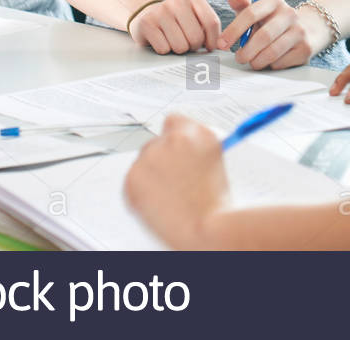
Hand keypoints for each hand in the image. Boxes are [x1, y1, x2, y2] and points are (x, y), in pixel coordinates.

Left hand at [124, 114, 227, 248]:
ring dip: (151, 175)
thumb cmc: (217, 207)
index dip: (174, 139)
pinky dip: (140, 192)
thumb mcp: (216, 168)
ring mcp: (152, 156)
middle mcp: (174, 139)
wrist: (207, 229)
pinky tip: (158, 204)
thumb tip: (183, 153)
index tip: (176, 150)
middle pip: (156, 142)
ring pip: (143, 162)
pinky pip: (133, 181)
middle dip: (161, 160)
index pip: (175, 121)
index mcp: (201, 134)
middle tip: (173, 182)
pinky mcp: (134, 176)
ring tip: (170, 198)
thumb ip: (197, 152)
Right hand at [127, 0, 220, 53]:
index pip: (212, 22)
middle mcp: (177, 1)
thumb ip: (210, 29)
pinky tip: (161, 40)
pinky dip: (164, 50)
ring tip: (173, 41)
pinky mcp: (147, 23)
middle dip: (193, 47)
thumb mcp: (195, 19)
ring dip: (178, 50)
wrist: (147, 15)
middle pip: (196, 37)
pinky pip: (164, 49)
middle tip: (187, 43)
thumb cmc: (178, 22)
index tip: (209, 47)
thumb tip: (222, 47)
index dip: (213, 40)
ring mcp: (161, 11)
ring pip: (180, 46)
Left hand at [218, 0, 329, 68]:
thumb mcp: (259, 11)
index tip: (222, 44)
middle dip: (246, 51)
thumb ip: (242, 5)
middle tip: (239, 58)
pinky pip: (281, 62)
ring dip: (257, 61)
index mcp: (275, 1)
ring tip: (252, 62)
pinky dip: (271, 65)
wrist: (311, 28)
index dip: (233, 30)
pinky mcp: (306, 49)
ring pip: (272, 52)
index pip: (251, 13)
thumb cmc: (275, 22)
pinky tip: (270, 61)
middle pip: (262, 36)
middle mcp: (289, 14)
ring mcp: (300, 31)